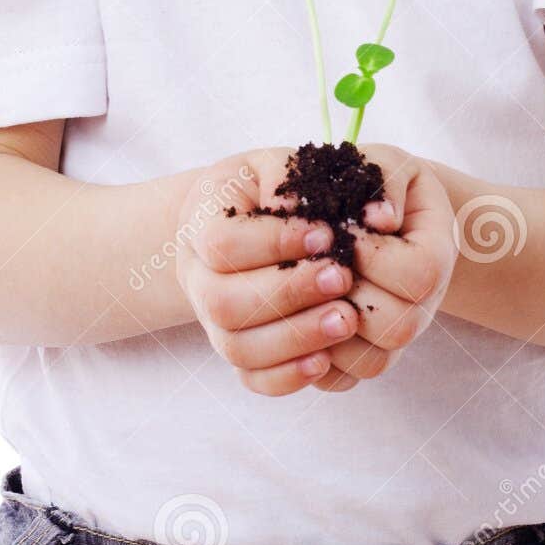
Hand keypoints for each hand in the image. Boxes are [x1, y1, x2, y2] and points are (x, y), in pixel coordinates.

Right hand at [175, 149, 361, 395]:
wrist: (245, 220)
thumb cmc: (269, 186)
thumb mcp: (277, 164)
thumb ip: (291, 178)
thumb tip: (305, 213)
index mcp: (200, 221)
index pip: (222, 243)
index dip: (275, 242)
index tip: (326, 233)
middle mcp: (197, 277)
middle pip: (224, 303)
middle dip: (288, 293)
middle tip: (342, 278)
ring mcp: (213, 320)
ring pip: (239, 349)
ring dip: (296, 337)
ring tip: (348, 319)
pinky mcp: (239, 350)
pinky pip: (253, 379)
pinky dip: (287, 377)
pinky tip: (326, 361)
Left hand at [313, 143, 457, 391]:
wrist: (376, 216)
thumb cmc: (375, 186)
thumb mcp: (386, 164)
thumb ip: (385, 178)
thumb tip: (379, 216)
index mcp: (436, 254)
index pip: (419, 274)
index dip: (373, 253)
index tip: (338, 226)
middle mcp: (423, 306)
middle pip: (399, 326)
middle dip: (345, 290)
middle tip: (313, 261)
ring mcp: (394, 340)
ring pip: (370, 362)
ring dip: (326, 327)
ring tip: (300, 287)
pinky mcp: (361, 359)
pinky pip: (342, 380)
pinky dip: (314, 358)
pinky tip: (292, 317)